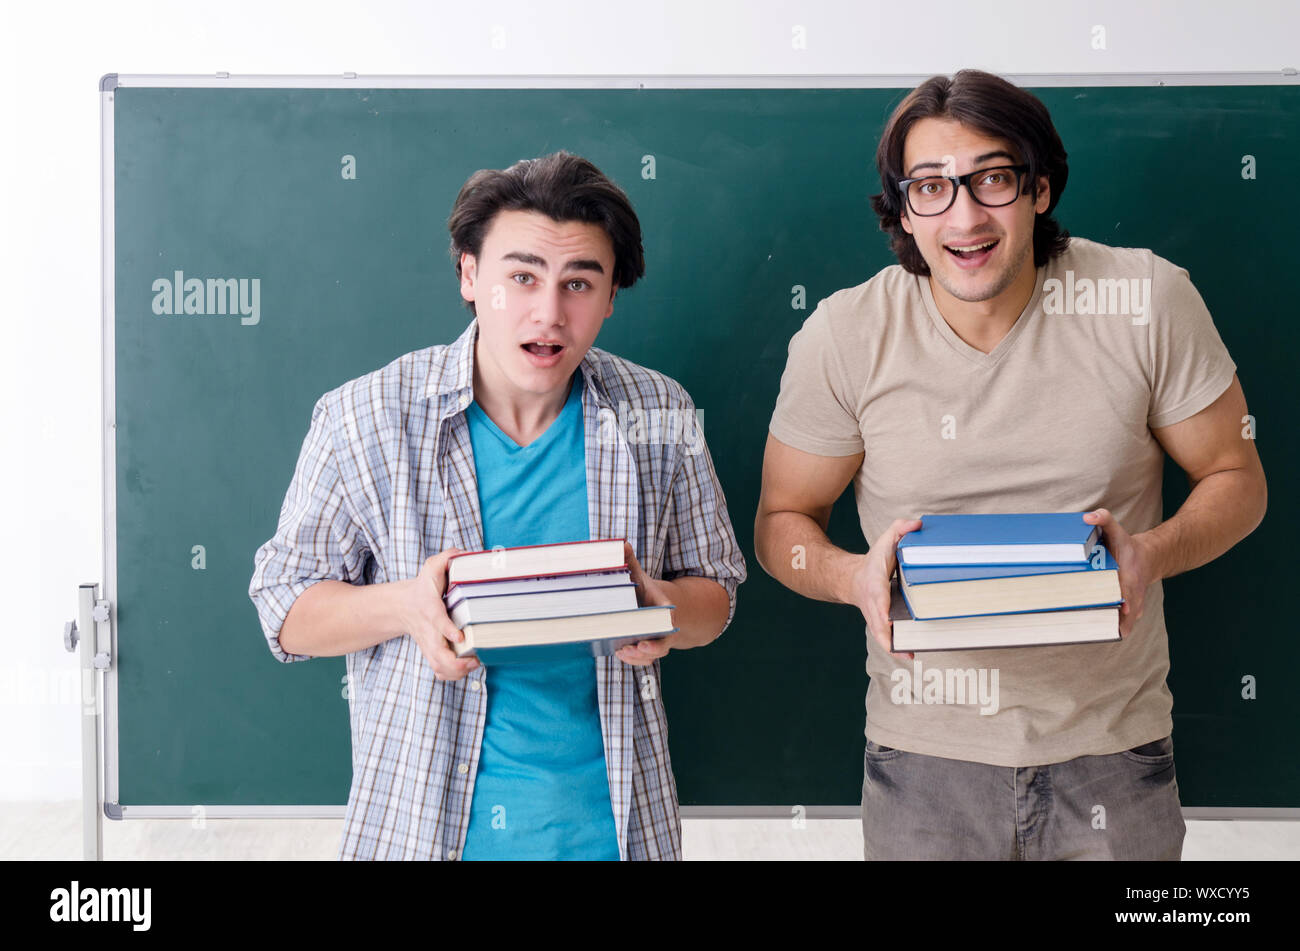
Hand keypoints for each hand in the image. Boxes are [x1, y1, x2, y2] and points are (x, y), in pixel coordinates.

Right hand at [397, 547, 480, 679]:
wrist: (403, 607)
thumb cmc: (423, 587)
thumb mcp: (431, 567)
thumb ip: (447, 557)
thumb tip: (464, 553)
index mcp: (430, 609)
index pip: (437, 621)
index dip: (448, 630)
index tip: (460, 636)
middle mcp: (429, 632)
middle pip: (438, 655)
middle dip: (457, 663)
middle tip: (475, 657)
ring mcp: (429, 646)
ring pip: (439, 668)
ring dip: (458, 672)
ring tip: (475, 663)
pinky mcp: (431, 654)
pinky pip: (439, 672)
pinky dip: (452, 676)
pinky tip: (466, 668)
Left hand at [615, 540, 677, 665]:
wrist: (658, 609)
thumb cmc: (646, 592)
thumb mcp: (640, 577)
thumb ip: (630, 563)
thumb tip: (621, 545)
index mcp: (664, 609)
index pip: (668, 617)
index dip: (666, 621)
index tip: (662, 624)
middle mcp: (663, 628)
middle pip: (662, 642)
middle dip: (651, 647)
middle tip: (638, 646)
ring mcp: (655, 641)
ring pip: (652, 655)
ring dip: (639, 657)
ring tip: (623, 651)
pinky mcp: (646, 651)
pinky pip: (644, 660)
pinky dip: (634, 660)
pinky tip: (619, 653)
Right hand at [849, 517, 922, 659]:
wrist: (853, 580)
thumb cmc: (875, 561)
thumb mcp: (885, 541)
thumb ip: (900, 529)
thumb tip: (917, 524)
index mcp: (874, 582)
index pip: (877, 595)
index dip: (881, 606)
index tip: (887, 617)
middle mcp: (873, 603)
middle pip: (878, 621)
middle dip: (887, 632)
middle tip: (900, 643)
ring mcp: (875, 616)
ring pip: (881, 634)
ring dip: (893, 645)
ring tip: (910, 653)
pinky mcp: (880, 625)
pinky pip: (886, 639)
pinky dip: (896, 649)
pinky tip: (911, 655)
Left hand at [1083, 508, 1157, 637]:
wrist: (1146, 559)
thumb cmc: (1127, 547)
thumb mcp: (1116, 531)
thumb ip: (1104, 520)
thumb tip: (1087, 517)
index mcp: (1131, 578)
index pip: (1130, 592)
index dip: (1128, 602)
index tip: (1124, 608)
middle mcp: (1133, 596)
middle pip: (1124, 614)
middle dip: (1109, 620)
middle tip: (1087, 626)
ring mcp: (1131, 607)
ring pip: (1120, 623)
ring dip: (1104, 629)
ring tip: (1081, 632)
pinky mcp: (1125, 613)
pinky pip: (1115, 624)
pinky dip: (1104, 629)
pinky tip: (1084, 633)